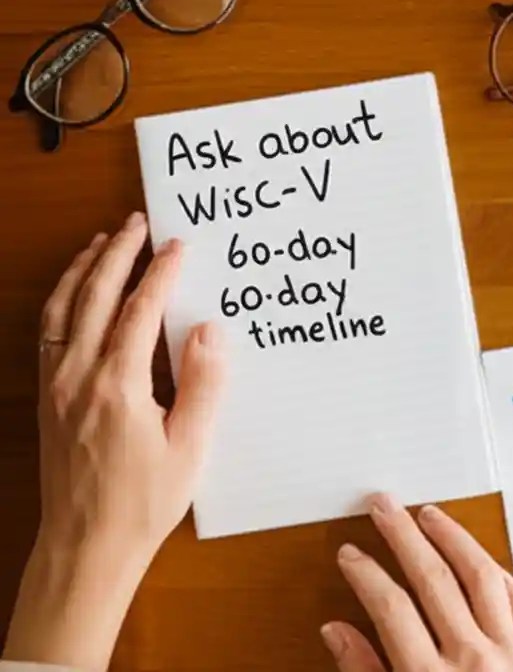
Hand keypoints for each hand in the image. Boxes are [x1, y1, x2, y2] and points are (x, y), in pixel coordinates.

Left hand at [3, 214, 226, 670]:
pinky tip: (75, 294)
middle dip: (117, 254)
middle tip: (138, 223)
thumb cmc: (143, 502)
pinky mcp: (47, 398)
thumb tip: (210, 330)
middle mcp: (79, 376)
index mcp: (118, 386)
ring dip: (83, 270)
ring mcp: (56, 385)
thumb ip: (202, 384)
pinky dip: (62, 301)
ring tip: (104, 243)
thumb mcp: (190, 448)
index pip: (140, 311)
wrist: (86, 544)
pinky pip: (49, 332)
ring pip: (63, 309)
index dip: (161, 273)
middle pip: (94, 297)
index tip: (178, 245)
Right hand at [323, 495, 512, 671]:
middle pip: (432, 579)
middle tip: (382, 505)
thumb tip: (337, 632)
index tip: (350, 553)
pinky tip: (482, 557)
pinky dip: (497, 572)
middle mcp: (472, 660)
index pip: (391, 609)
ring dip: (453, 538)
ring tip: (430, 514)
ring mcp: (510, 654)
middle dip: (402, 536)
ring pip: (480, 577)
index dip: (366, 575)